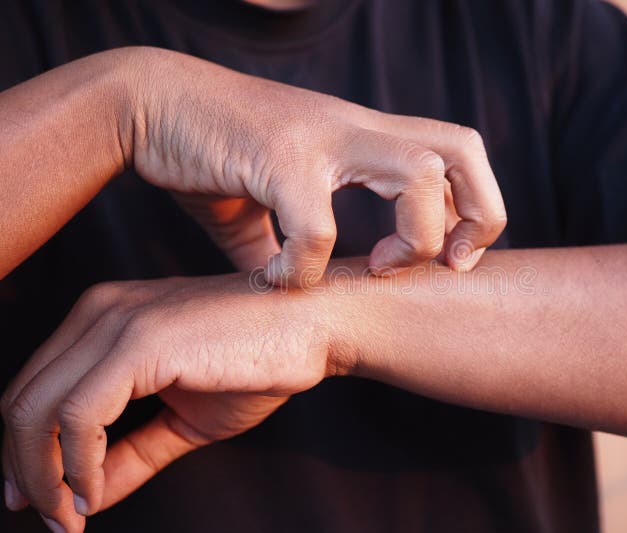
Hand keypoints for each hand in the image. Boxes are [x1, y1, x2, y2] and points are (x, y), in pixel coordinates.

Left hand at [1, 274, 339, 531]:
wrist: (316, 324)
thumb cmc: (261, 362)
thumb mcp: (186, 420)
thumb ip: (132, 453)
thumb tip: (85, 496)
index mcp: (103, 318)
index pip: (35, 390)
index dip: (27, 452)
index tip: (48, 502)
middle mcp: (99, 312)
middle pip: (20, 400)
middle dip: (26, 471)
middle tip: (55, 519)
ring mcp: (118, 322)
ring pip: (35, 410)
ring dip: (45, 476)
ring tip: (70, 516)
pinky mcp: (142, 342)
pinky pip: (80, 416)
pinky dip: (76, 465)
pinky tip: (95, 492)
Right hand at [121, 47, 504, 282]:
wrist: (148, 103)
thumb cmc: (210, 152)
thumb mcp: (264, 202)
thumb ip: (287, 241)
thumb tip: (290, 287)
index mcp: (362, 135)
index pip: (458, 151)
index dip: (476, 208)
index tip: (451, 259)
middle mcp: (354, 128)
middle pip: (463, 149)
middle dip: (479, 217)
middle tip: (447, 265)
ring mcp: (321, 137)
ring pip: (419, 173)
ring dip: (411, 239)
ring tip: (373, 269)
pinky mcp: (278, 155)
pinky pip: (317, 224)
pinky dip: (304, 268)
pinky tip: (277, 280)